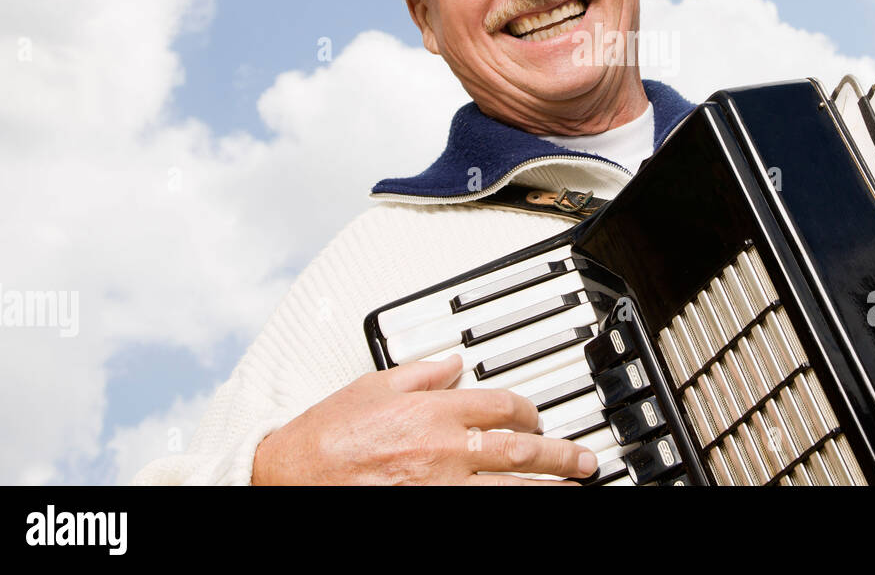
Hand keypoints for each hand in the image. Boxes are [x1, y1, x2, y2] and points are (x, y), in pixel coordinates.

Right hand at [251, 354, 599, 484]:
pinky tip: (529, 506)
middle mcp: (444, 448)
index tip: (537, 419)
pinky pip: (483, 510)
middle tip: (584, 461)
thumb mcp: (373, 386)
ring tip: (574, 488)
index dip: (528, 411)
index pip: (500, 405)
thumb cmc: (325, 437)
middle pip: (518, 449)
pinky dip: (509, 507)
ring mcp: (440, 486)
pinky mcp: (431, 511)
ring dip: (548, 488)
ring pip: (511, 486)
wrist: (290, 477)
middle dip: (559, 455)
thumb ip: (421, 371)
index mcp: (433, 410)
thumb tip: (452, 361)